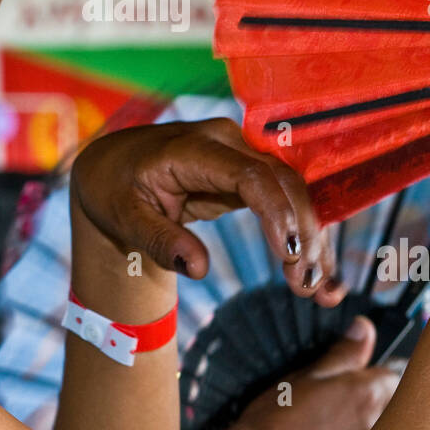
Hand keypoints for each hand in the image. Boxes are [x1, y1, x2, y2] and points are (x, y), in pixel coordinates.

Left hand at [70, 117, 345, 303]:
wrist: (111, 166)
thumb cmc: (114, 190)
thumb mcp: (125, 218)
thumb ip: (161, 240)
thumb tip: (199, 268)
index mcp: (193, 148)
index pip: (249, 175)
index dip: (277, 212)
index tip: (290, 255)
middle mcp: (225, 141)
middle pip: (282, 181)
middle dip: (303, 232)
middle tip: (308, 284)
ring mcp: (240, 153)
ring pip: (292, 190)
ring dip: (311, 236)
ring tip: (317, 287)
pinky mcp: (247, 171)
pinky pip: (283, 198)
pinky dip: (301, 233)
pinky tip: (317, 269)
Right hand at [231, 317, 400, 429]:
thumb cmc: (278, 418)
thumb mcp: (307, 374)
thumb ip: (344, 353)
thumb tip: (363, 329)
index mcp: (367, 392)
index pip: (395, 373)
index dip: (376, 369)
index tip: (361, 372)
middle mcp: (377, 419)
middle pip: (394, 397)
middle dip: (377, 392)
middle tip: (346, 395)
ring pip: (384, 417)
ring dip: (371, 413)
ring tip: (338, 414)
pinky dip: (359, 428)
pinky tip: (336, 429)